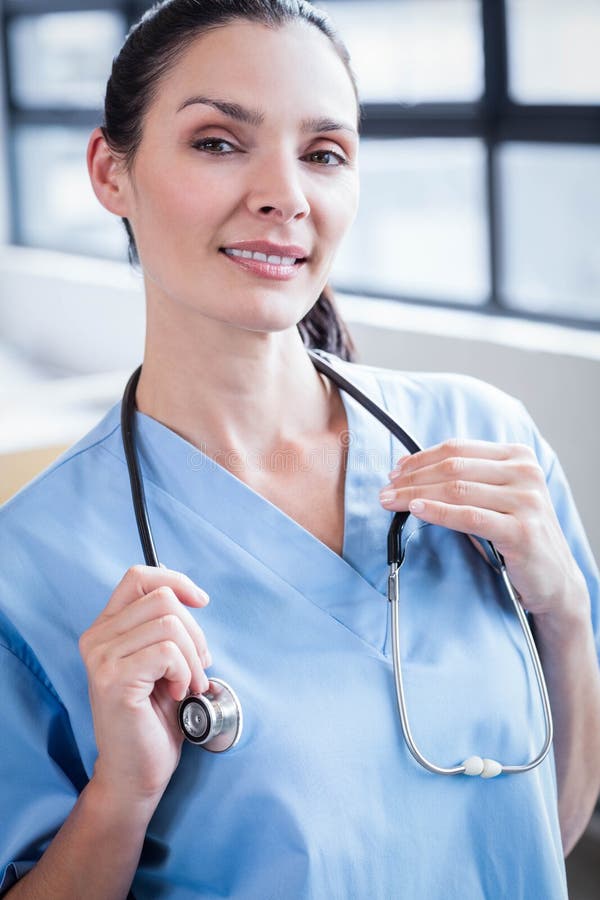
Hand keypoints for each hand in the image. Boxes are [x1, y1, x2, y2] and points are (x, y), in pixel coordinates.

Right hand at [79, 565, 211, 807]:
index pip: (138, 577)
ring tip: (188, 683)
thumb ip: (166, 628)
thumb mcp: (162, 663)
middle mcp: (96, 638)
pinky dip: (185, 671)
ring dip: (193, 657)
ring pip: (169, 624)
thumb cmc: (154, 720)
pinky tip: (178, 692)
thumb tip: (194, 600)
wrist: (136, 773)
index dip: (175, 580)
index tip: (200, 601)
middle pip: (163, 599)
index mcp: (106, 628)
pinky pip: (167, 652)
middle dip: (194, 632)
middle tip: (197, 667)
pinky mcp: (114, 679)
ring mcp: (101, 658)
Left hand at [379, 438, 586, 618]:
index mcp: (518, 456)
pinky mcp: (521, 531)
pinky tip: (416, 511)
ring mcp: (526, 500)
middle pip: (453, 467)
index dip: (420, 458)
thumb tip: (409, 468)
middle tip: (386, 489)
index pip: (457, 448)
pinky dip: (437, 512)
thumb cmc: (516, 535)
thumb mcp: (497, 497)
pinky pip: (468, 516)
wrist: (554, 579)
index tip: (395, 471)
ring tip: (391, 501)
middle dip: (412, 477)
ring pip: (456, 489)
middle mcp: (525, 473)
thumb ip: (466, 479)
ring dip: (416, 494)